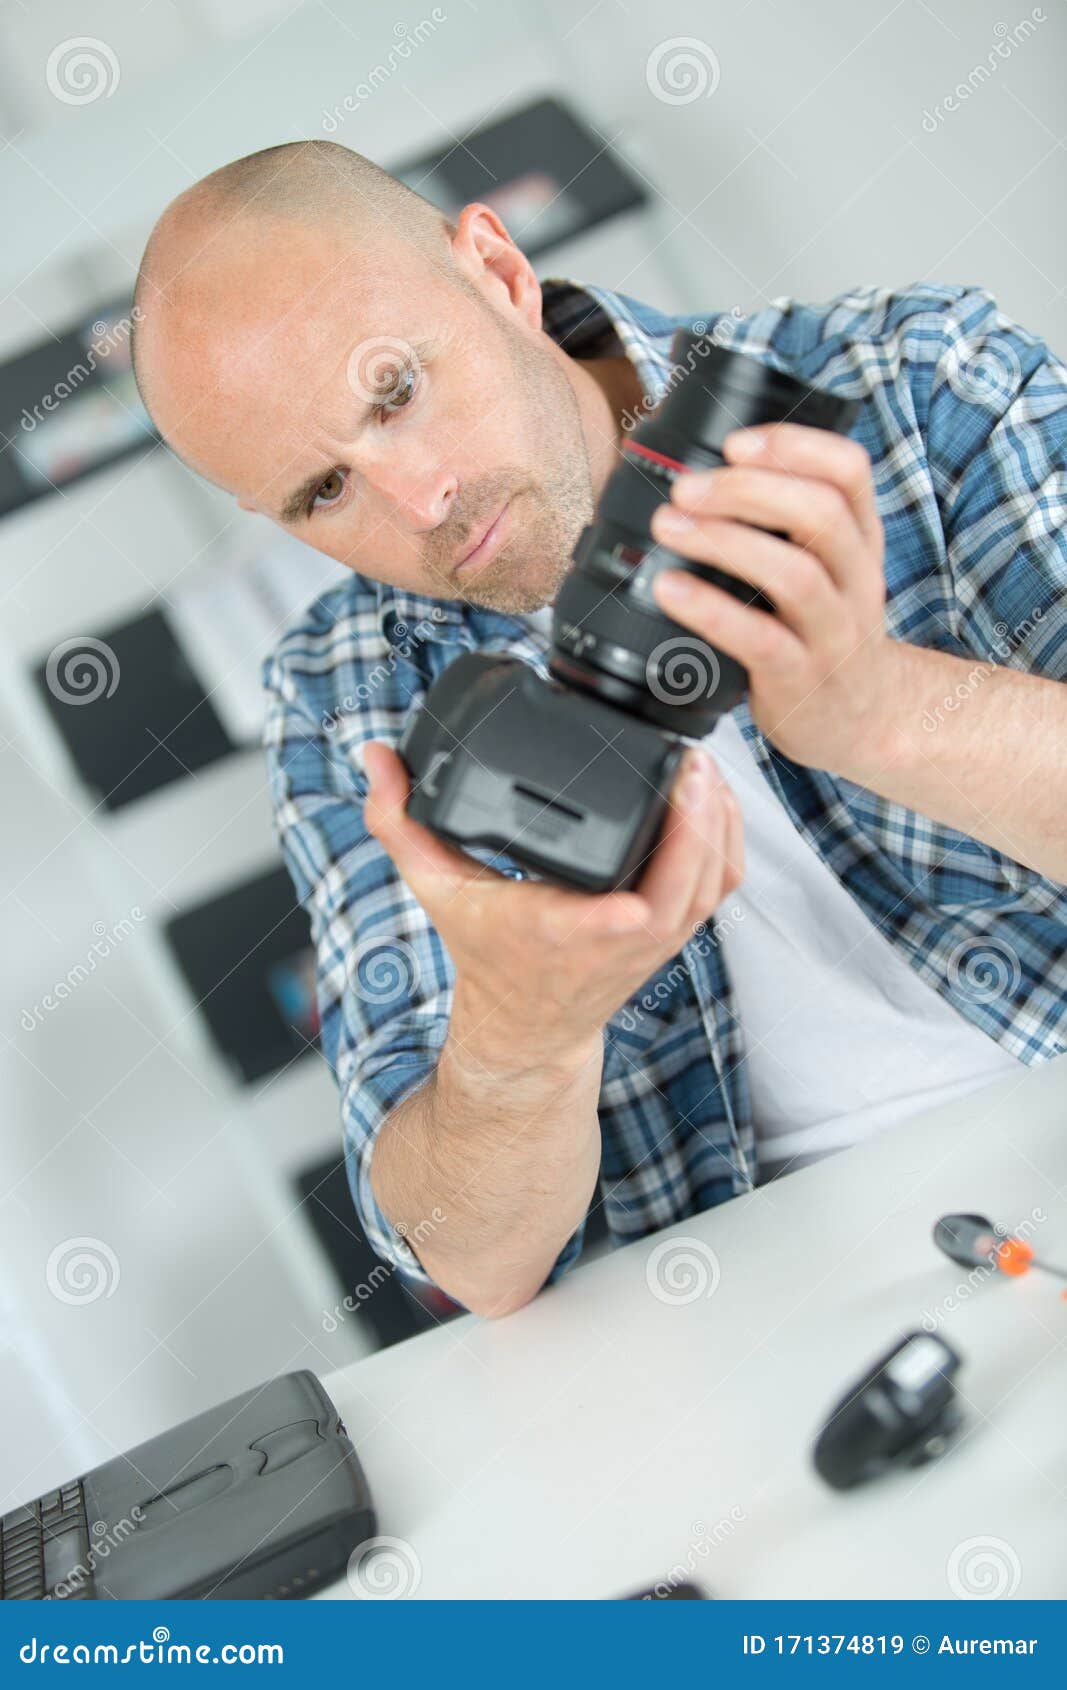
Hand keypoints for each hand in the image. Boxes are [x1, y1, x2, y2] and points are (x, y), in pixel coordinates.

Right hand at [363, 740, 742, 1071]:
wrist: (524, 1027)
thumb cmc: (487, 954)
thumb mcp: (435, 888)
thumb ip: (400, 823)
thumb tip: (373, 758)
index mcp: (565, 930)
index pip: (624, 908)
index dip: (658, 864)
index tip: (669, 803)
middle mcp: (622, 938)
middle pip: (691, 883)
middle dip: (702, 818)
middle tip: (690, 756)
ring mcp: (656, 938)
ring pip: (714, 882)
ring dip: (720, 822)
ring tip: (704, 764)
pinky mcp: (674, 930)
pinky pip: (717, 886)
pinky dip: (725, 841)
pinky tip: (715, 797)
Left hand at [649, 422, 899, 779]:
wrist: (866, 719)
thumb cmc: (826, 632)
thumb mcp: (829, 569)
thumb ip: (788, 524)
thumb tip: (702, 475)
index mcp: (861, 539)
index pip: (849, 471)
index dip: (793, 445)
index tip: (735, 442)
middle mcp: (857, 579)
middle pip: (820, 512)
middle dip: (746, 488)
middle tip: (686, 488)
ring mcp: (834, 632)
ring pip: (794, 573)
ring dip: (724, 541)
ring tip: (669, 527)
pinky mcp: (802, 678)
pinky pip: (759, 639)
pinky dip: (709, 610)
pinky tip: (669, 590)